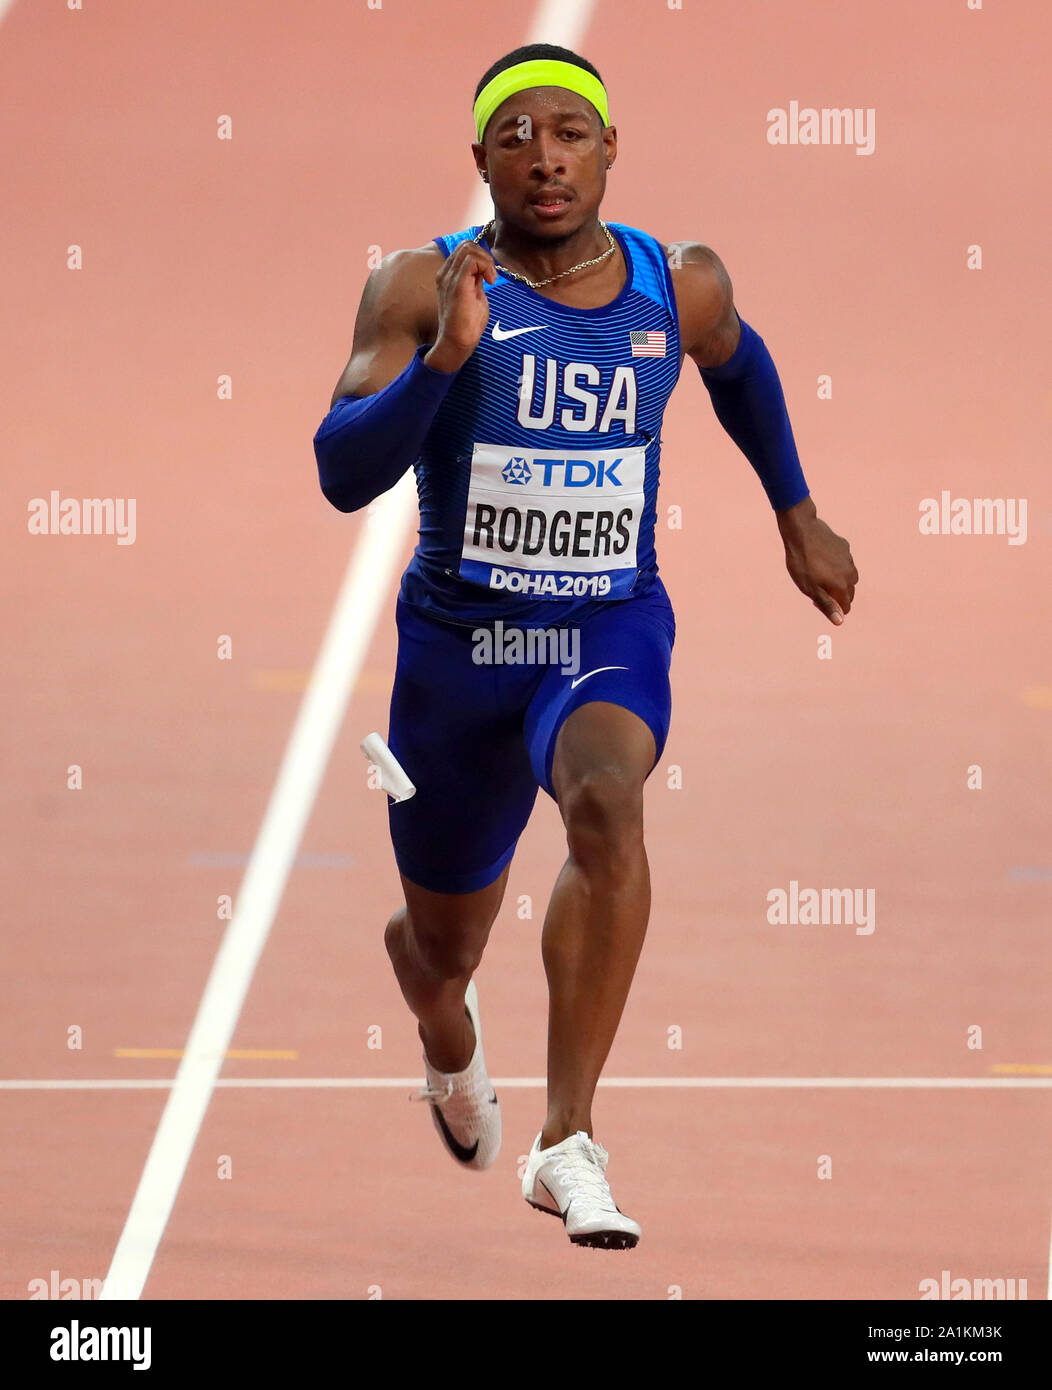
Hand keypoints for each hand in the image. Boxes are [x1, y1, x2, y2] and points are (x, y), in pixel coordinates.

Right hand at [424, 241, 496, 373]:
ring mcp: (449, 278)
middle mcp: (445, 273)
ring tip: (490, 279)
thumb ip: (476, 280)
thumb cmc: (466, 325)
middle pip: (465, 245)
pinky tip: (490, 281)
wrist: (457, 343)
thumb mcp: (474, 295)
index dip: (481, 257)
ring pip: (468, 248)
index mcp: (447, 275)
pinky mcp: (457, 285)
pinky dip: (486, 266)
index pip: (463, 250)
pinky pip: (472, 260)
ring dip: (486, 260)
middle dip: (484, 256)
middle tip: (491, 276)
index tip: (489, 277)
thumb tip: (484, 269)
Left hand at [777, 496, 857, 624]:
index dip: (832, 609)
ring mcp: (849, 558)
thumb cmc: (802, 562)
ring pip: (848, 576)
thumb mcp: (810, 588)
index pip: (846, 607)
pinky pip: (843, 561)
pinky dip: (836, 564)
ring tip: (819, 575)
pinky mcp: (844, 546)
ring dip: (838, 580)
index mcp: (843, 586)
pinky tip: (821, 559)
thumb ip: (826, 605)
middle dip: (836, 595)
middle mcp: (850, 573)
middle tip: (816, 588)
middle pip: (849, 592)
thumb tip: (840, 622)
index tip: (816, 601)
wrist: (801, 531)